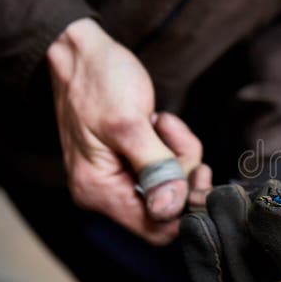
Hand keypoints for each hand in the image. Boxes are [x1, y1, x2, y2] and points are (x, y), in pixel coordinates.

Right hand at [47, 18, 211, 244]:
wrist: (80, 52)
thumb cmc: (98, 81)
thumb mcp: (130, 124)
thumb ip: (156, 167)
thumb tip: (172, 208)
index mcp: (99, 191)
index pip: (157, 229)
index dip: (186, 208)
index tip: (200, 173)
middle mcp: (107, 191)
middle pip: (169, 206)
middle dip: (183, 171)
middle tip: (176, 136)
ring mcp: (119, 176)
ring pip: (172, 184)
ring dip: (179, 152)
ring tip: (163, 122)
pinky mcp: (131, 160)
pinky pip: (166, 166)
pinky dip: (172, 145)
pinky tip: (160, 122)